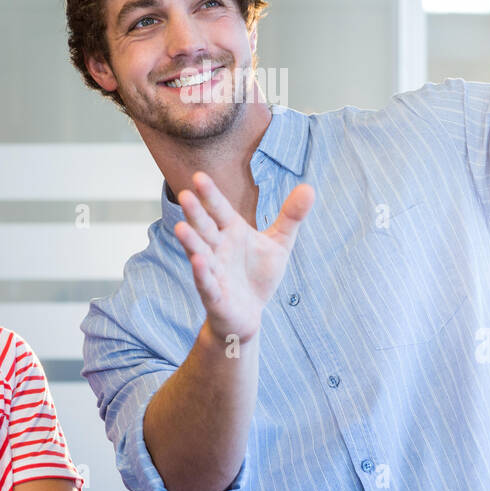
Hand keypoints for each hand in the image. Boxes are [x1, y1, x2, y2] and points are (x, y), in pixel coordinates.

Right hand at [173, 172, 313, 342]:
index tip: (200, 176)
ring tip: (180, 227)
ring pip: (199, 253)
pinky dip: (202, 273)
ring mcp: (213, 271)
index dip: (210, 195)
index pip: (219, 209)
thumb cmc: (258, 275)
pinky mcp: (214, 295)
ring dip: (190, 241)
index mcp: (231, 231)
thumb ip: (291, 216)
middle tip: (184, 194)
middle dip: (195, 213)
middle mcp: (218, 248)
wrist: (249, 314)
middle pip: (205, 227)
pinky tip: (199, 262)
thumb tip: (309, 187)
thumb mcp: (279, 243)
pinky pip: (206, 283)